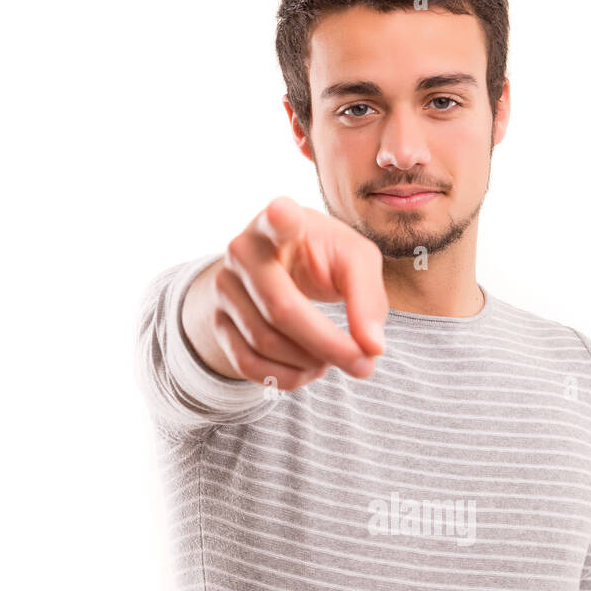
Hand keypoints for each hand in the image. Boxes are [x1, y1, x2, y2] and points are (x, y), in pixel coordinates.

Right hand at [184, 196, 388, 388]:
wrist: (278, 268)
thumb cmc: (322, 257)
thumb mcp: (354, 262)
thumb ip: (368, 298)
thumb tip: (372, 348)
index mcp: (279, 222)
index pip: (276, 218)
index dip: (280, 219)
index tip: (283, 213)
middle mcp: (243, 250)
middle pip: (281, 308)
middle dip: (328, 344)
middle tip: (365, 364)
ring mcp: (224, 288)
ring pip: (265, 341)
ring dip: (310, 361)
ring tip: (337, 358)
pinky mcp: (218, 323)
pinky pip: (248, 364)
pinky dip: (288, 377)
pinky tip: (311, 369)